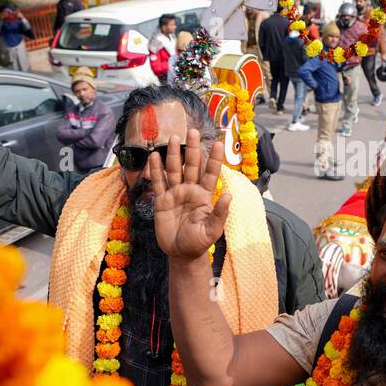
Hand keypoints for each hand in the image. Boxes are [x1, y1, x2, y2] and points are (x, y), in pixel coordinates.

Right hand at [147, 129, 230, 260]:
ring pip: (175, 170)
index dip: (214, 159)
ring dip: (175, 154)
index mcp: (205, 196)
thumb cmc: (199, 243)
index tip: (219, 143)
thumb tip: (230, 195)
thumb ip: (220, 213)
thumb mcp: (212, 231)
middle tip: (193, 131)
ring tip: (174, 138)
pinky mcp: (162, 200)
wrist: (180, 254)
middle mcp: (190, 191)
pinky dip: (156, 170)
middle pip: (192, 166)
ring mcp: (176, 194)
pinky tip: (155, 156)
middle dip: (193, 149)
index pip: (211, 173)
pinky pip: (159, 182)